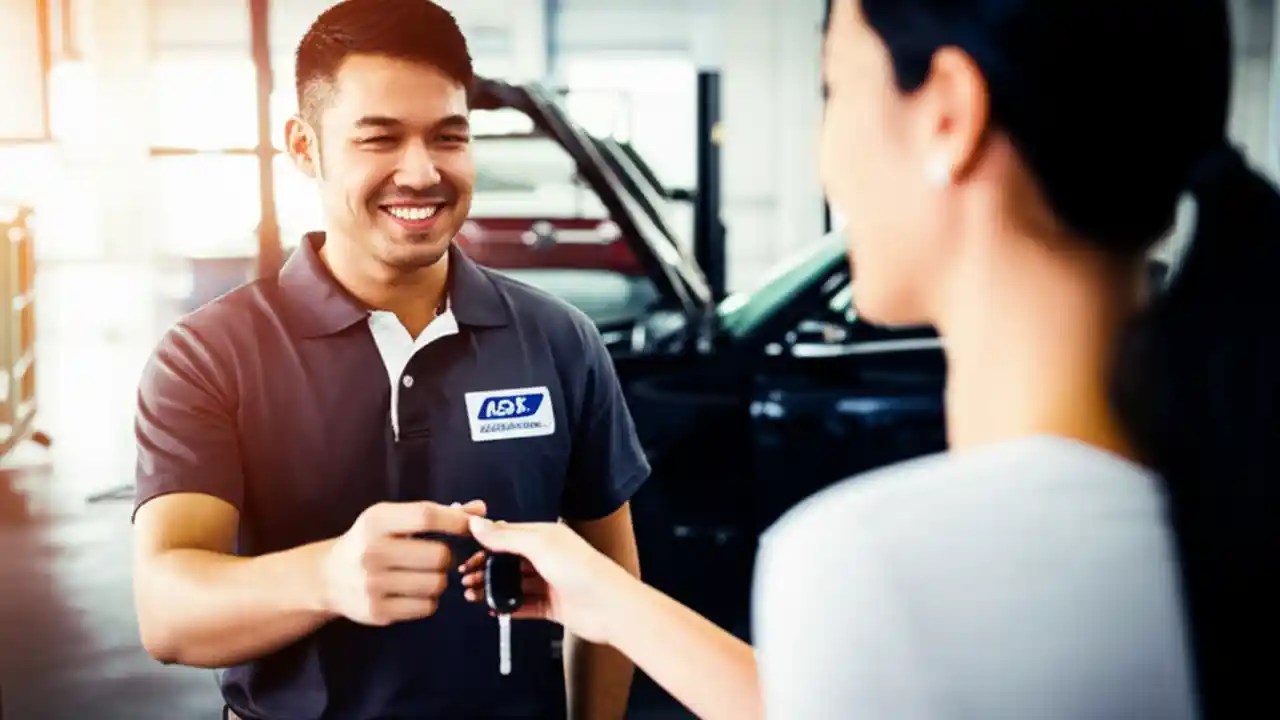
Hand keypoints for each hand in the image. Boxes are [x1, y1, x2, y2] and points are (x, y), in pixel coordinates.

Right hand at [320, 500, 486, 625]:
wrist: (327, 577)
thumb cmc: (371, 541)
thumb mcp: (394, 519)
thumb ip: (437, 514)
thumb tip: (481, 511)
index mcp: (375, 521)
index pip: (426, 516)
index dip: (457, 521)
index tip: (474, 526)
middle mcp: (371, 552)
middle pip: (439, 555)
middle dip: (446, 556)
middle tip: (435, 557)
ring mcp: (372, 585)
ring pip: (437, 584)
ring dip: (439, 579)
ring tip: (423, 574)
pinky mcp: (377, 612)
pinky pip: (427, 607)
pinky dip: (429, 600)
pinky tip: (413, 591)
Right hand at [461, 517, 636, 644]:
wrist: (611, 608)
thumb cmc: (583, 570)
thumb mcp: (540, 545)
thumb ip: (507, 536)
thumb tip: (478, 523)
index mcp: (545, 536)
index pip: (508, 535)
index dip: (485, 543)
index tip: (463, 552)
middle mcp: (547, 557)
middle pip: (508, 561)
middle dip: (485, 568)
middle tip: (464, 577)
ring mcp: (550, 582)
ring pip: (514, 584)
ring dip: (492, 588)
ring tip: (471, 594)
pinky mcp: (553, 606)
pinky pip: (524, 606)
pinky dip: (508, 608)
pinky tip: (492, 609)